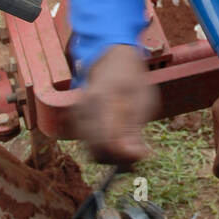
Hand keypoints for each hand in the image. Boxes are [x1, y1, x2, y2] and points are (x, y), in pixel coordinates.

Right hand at [75, 43, 161, 168]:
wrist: (111, 59)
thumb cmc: (132, 79)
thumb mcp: (143, 100)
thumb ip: (136, 129)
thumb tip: (135, 156)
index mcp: (105, 100)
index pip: (108, 142)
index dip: (125, 156)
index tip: (141, 154)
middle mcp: (86, 108)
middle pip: (97, 152)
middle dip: (118, 159)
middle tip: (136, 152)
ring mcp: (77, 113)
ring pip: (91, 152)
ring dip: (110, 156)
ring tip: (128, 144)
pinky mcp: (75, 118)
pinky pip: (87, 145)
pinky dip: (101, 148)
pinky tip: (116, 137)